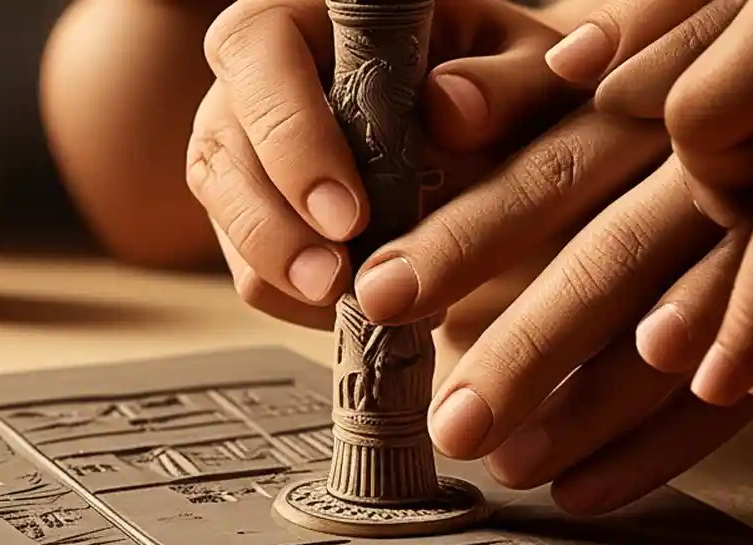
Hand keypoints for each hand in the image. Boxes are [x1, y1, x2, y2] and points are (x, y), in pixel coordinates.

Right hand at [187, 0, 572, 328]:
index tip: (350, 215)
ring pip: (223, 212)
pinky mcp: (258, 211)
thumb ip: (508, 83)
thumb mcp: (533, 74)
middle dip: (272, 227)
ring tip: (353, 305)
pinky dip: (298, 301)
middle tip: (337, 282)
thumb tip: (450, 108)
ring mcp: (248, 144)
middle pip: (219, 144)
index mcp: (316, 10)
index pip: (260, 50)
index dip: (291, 136)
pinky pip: (250, 267)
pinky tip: (363, 307)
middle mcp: (263, 73)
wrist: (512, 142)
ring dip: (279, 272)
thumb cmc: (512, 88)